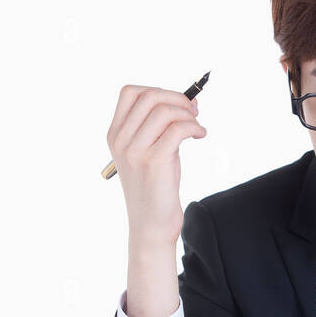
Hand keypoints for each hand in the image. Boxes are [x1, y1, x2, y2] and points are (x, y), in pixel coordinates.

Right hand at [106, 84, 206, 245]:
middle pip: (150, 96)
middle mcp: (121, 140)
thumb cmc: (155, 188)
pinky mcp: (154, 162)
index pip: (130, 93)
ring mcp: (135, 151)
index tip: (177, 103)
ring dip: (188, 114)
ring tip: (197, 127)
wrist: (151, 225)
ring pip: (165, 111)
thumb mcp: (148, 152)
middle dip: (177, 98)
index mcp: (115, 135)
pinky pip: (178, 129)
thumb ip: (157, 128)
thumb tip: (185, 101)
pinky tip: (200, 136)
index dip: (158, 91)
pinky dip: (194, 127)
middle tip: (194, 111)